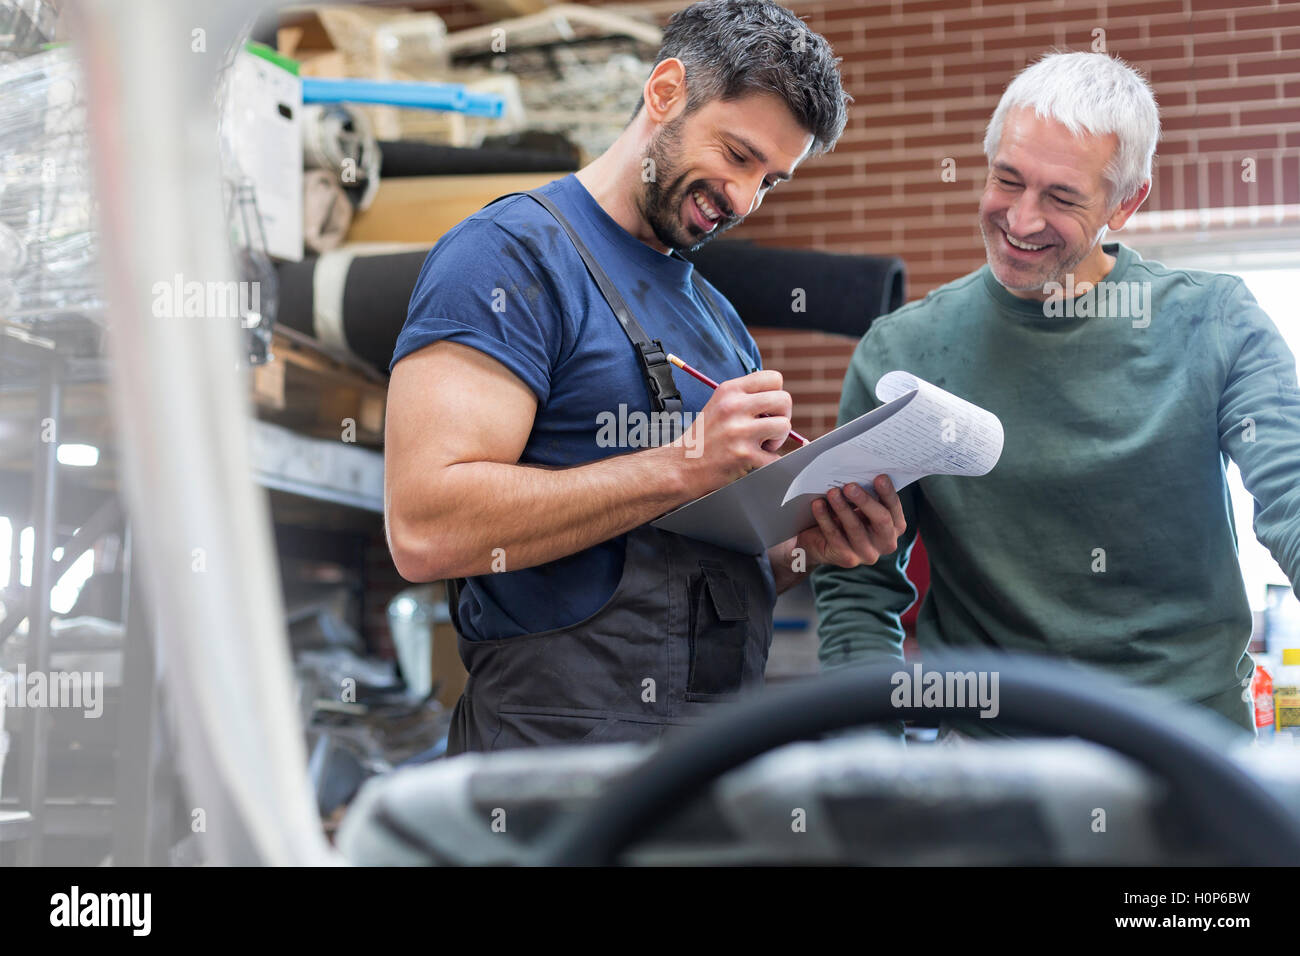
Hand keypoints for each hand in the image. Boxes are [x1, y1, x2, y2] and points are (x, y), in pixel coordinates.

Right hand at [675, 369, 793, 496]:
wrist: (681, 466)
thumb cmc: (705, 437)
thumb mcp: (720, 405)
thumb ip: (747, 398)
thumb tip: (782, 403)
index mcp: (729, 390)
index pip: (774, 378)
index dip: (776, 394)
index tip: (768, 409)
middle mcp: (734, 406)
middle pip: (785, 400)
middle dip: (783, 416)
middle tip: (769, 430)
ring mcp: (740, 431)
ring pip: (785, 426)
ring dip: (777, 440)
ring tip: (760, 445)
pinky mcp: (744, 455)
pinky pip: (776, 457)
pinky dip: (769, 462)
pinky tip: (752, 461)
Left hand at [797, 474, 905, 568]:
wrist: (819, 542)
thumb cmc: (844, 517)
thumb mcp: (858, 505)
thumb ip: (865, 492)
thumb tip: (858, 470)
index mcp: (894, 526)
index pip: (894, 508)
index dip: (888, 493)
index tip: (879, 477)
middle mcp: (886, 542)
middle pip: (881, 520)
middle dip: (865, 501)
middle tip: (850, 486)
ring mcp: (868, 553)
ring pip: (856, 528)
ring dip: (843, 508)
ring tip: (832, 492)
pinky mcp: (847, 559)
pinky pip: (835, 536)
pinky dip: (825, 518)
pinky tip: (817, 505)